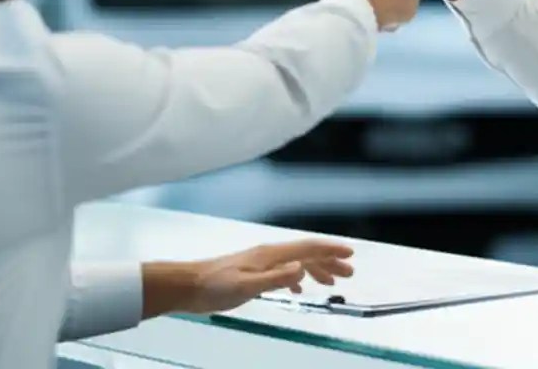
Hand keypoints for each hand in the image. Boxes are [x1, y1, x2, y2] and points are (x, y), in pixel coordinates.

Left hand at [142, 239, 354, 317]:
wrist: (187, 285)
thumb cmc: (213, 286)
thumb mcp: (247, 285)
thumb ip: (276, 278)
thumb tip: (303, 270)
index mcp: (270, 255)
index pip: (308, 248)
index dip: (330, 250)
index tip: (350, 253)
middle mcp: (269, 255)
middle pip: (306, 254)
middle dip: (329, 261)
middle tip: (349, 272)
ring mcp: (261, 262)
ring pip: (297, 262)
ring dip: (317, 269)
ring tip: (331, 282)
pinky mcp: (253, 272)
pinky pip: (284, 271)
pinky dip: (298, 278)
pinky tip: (299, 289)